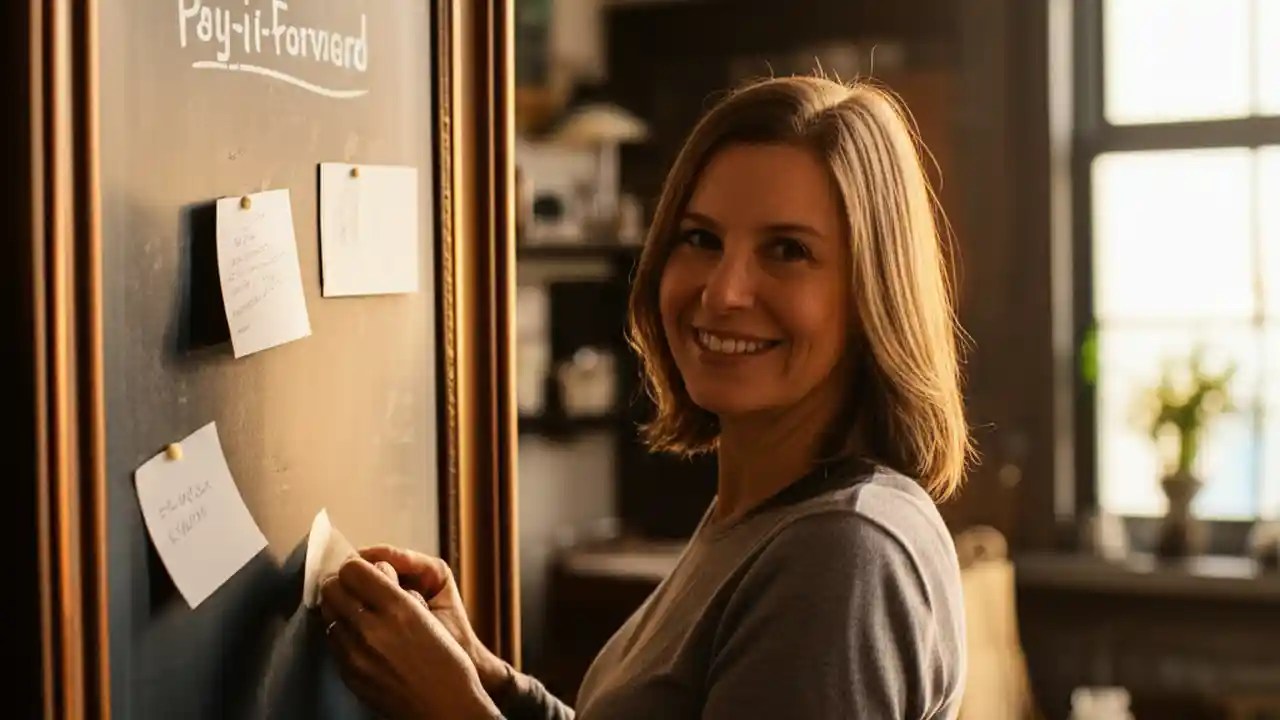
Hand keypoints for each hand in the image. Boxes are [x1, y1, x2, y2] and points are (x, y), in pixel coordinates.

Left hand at [319, 557, 499, 719]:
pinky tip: (360, 639)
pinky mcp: (349, 674)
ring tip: (357, 615)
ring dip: (340, 610)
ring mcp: (356, 654)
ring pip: (328, 615)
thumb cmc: (447, 662)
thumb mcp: (428, 616)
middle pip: (331, 589)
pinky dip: (342, 635)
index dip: (356, 567)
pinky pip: (333, 642)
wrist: (445, 707)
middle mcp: (372, 628)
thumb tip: (374, 571)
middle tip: (354, 589)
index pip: (353, 569)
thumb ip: (398, 591)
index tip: (362, 571)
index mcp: (398, 608)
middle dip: (341, 585)